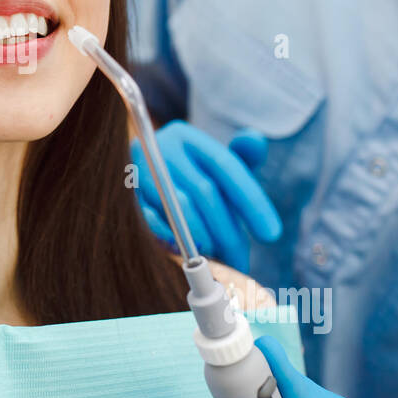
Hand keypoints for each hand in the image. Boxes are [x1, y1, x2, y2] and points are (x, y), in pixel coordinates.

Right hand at [134, 121, 281, 271]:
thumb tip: (255, 140)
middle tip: (242, 260)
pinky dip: (173, 239)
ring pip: (180, 209)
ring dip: (203, 237)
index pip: (226, 166)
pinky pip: (153, 223)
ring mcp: (140, 173)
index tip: (271, 234)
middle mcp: (161, 148)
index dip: (251, 201)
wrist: (143, 175)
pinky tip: (188, 252)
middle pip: (204, 192)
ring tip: (217, 255)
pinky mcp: (126, 198)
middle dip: (228, 231)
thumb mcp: (216, 161)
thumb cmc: (189, 173)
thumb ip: (242, 155)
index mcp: (187, 136)